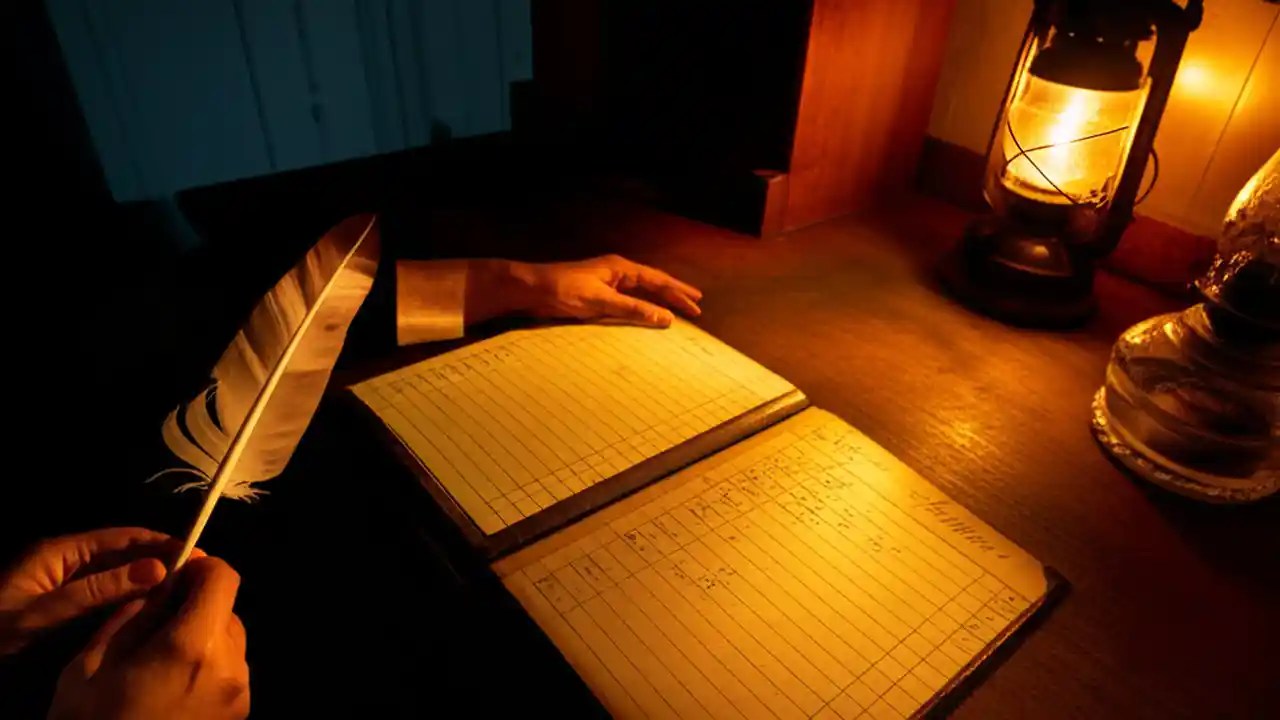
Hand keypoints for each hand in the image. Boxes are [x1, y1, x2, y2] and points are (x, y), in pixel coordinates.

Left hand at [0, 528, 184, 655]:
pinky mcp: (64, 606)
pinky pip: (107, 596)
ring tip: (183, 593)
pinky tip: (152, 611)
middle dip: (160, 562)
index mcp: (61, 552)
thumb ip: (98, 591)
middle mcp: (67, 562)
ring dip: (149, 581)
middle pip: (123, 554)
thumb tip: (157, 570)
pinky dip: (132, 599)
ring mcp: (65, 584)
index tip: (196, 554)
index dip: (160, 542)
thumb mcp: (43, 612)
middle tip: (198, 577)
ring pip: (118, 576)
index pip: (122, 537)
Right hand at [49, 556, 249, 719]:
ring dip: (203, 638)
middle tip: (156, 624)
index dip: (199, 569)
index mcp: (192, 646)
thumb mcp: (92, 665)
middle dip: (196, 607)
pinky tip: (173, 688)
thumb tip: (160, 585)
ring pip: (231, 642)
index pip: (223, 577)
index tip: (174, 577)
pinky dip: (209, 667)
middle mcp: (229, 667)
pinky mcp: (240, 716)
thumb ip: (134, 616)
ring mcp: (240, 695)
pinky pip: (230, 673)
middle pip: (228, 610)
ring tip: (160, 664)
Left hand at [469, 255, 702, 327]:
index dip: (678, 292)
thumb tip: (664, 317)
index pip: (657, 280)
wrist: (532, 290)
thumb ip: (633, 309)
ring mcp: (607, 281)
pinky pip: (628, 299)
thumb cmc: (563, 291)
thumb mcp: (601, 301)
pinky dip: (642, 306)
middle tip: (696, 306)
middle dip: (674, 294)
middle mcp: (616, 271)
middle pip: (653, 282)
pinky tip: (646, 313)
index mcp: (620, 268)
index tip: (696, 303)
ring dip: (660, 300)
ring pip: (641, 290)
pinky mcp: (597, 293)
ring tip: (677, 309)